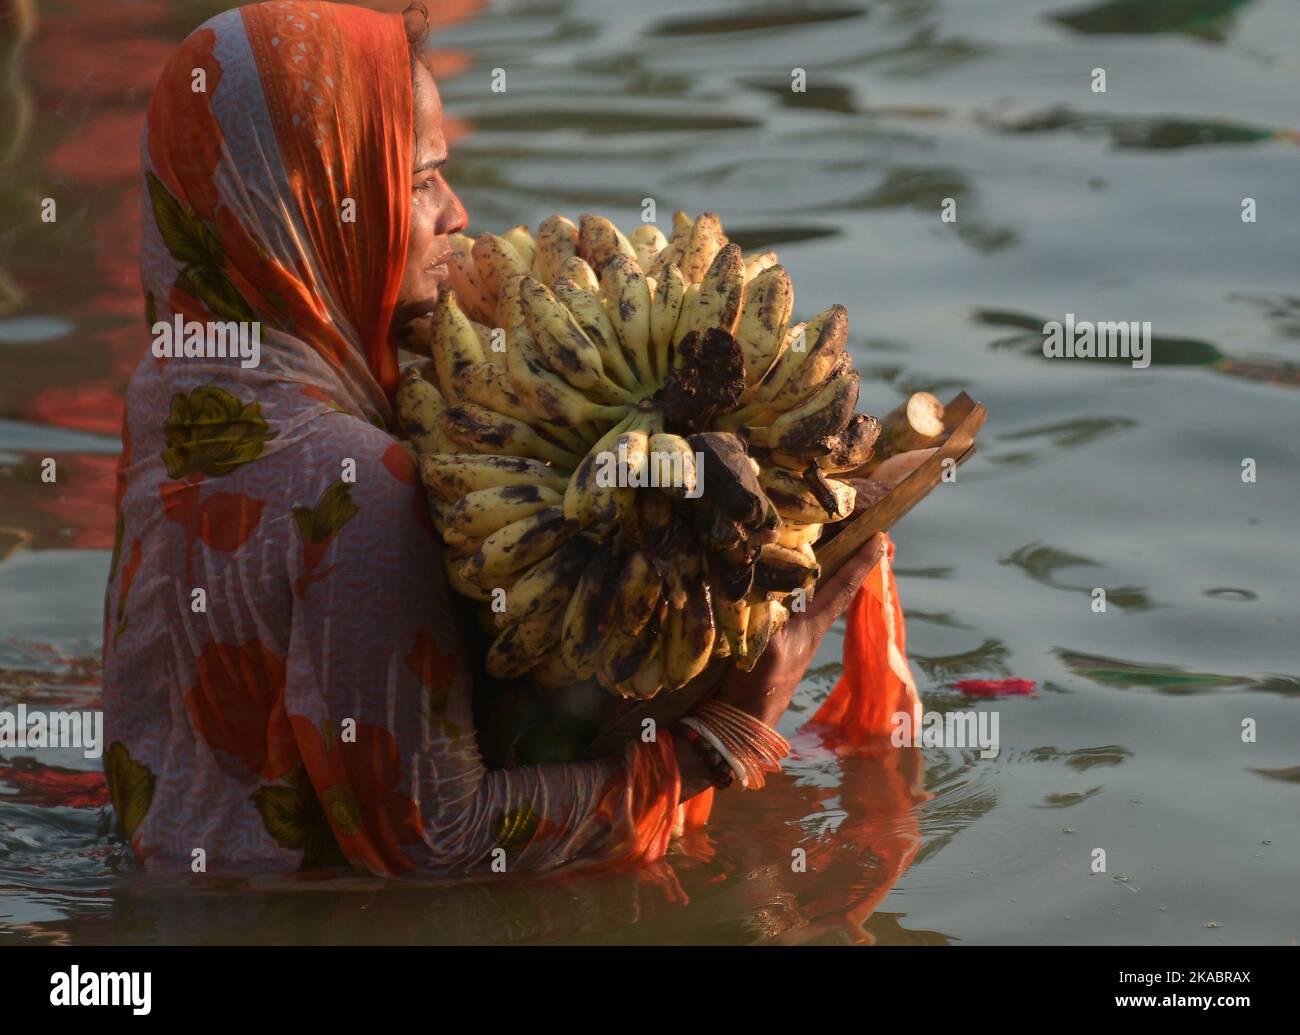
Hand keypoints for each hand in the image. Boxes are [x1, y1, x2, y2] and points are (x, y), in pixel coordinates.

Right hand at [714, 531, 886, 727]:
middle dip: (848, 557)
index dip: (861, 562)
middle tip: (866, 531)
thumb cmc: (760, 686)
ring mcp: (793, 633)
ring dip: (824, 568)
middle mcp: (808, 625)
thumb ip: (768, 616)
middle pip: (833, 584)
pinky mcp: (775, 638)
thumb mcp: (765, 646)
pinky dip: (794, 583)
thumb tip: (766, 586)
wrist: (744, 721)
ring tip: (835, 542)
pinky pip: (790, 601)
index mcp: (812, 624)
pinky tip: (788, 574)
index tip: (882, 538)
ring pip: (813, 592)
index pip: (842, 587)